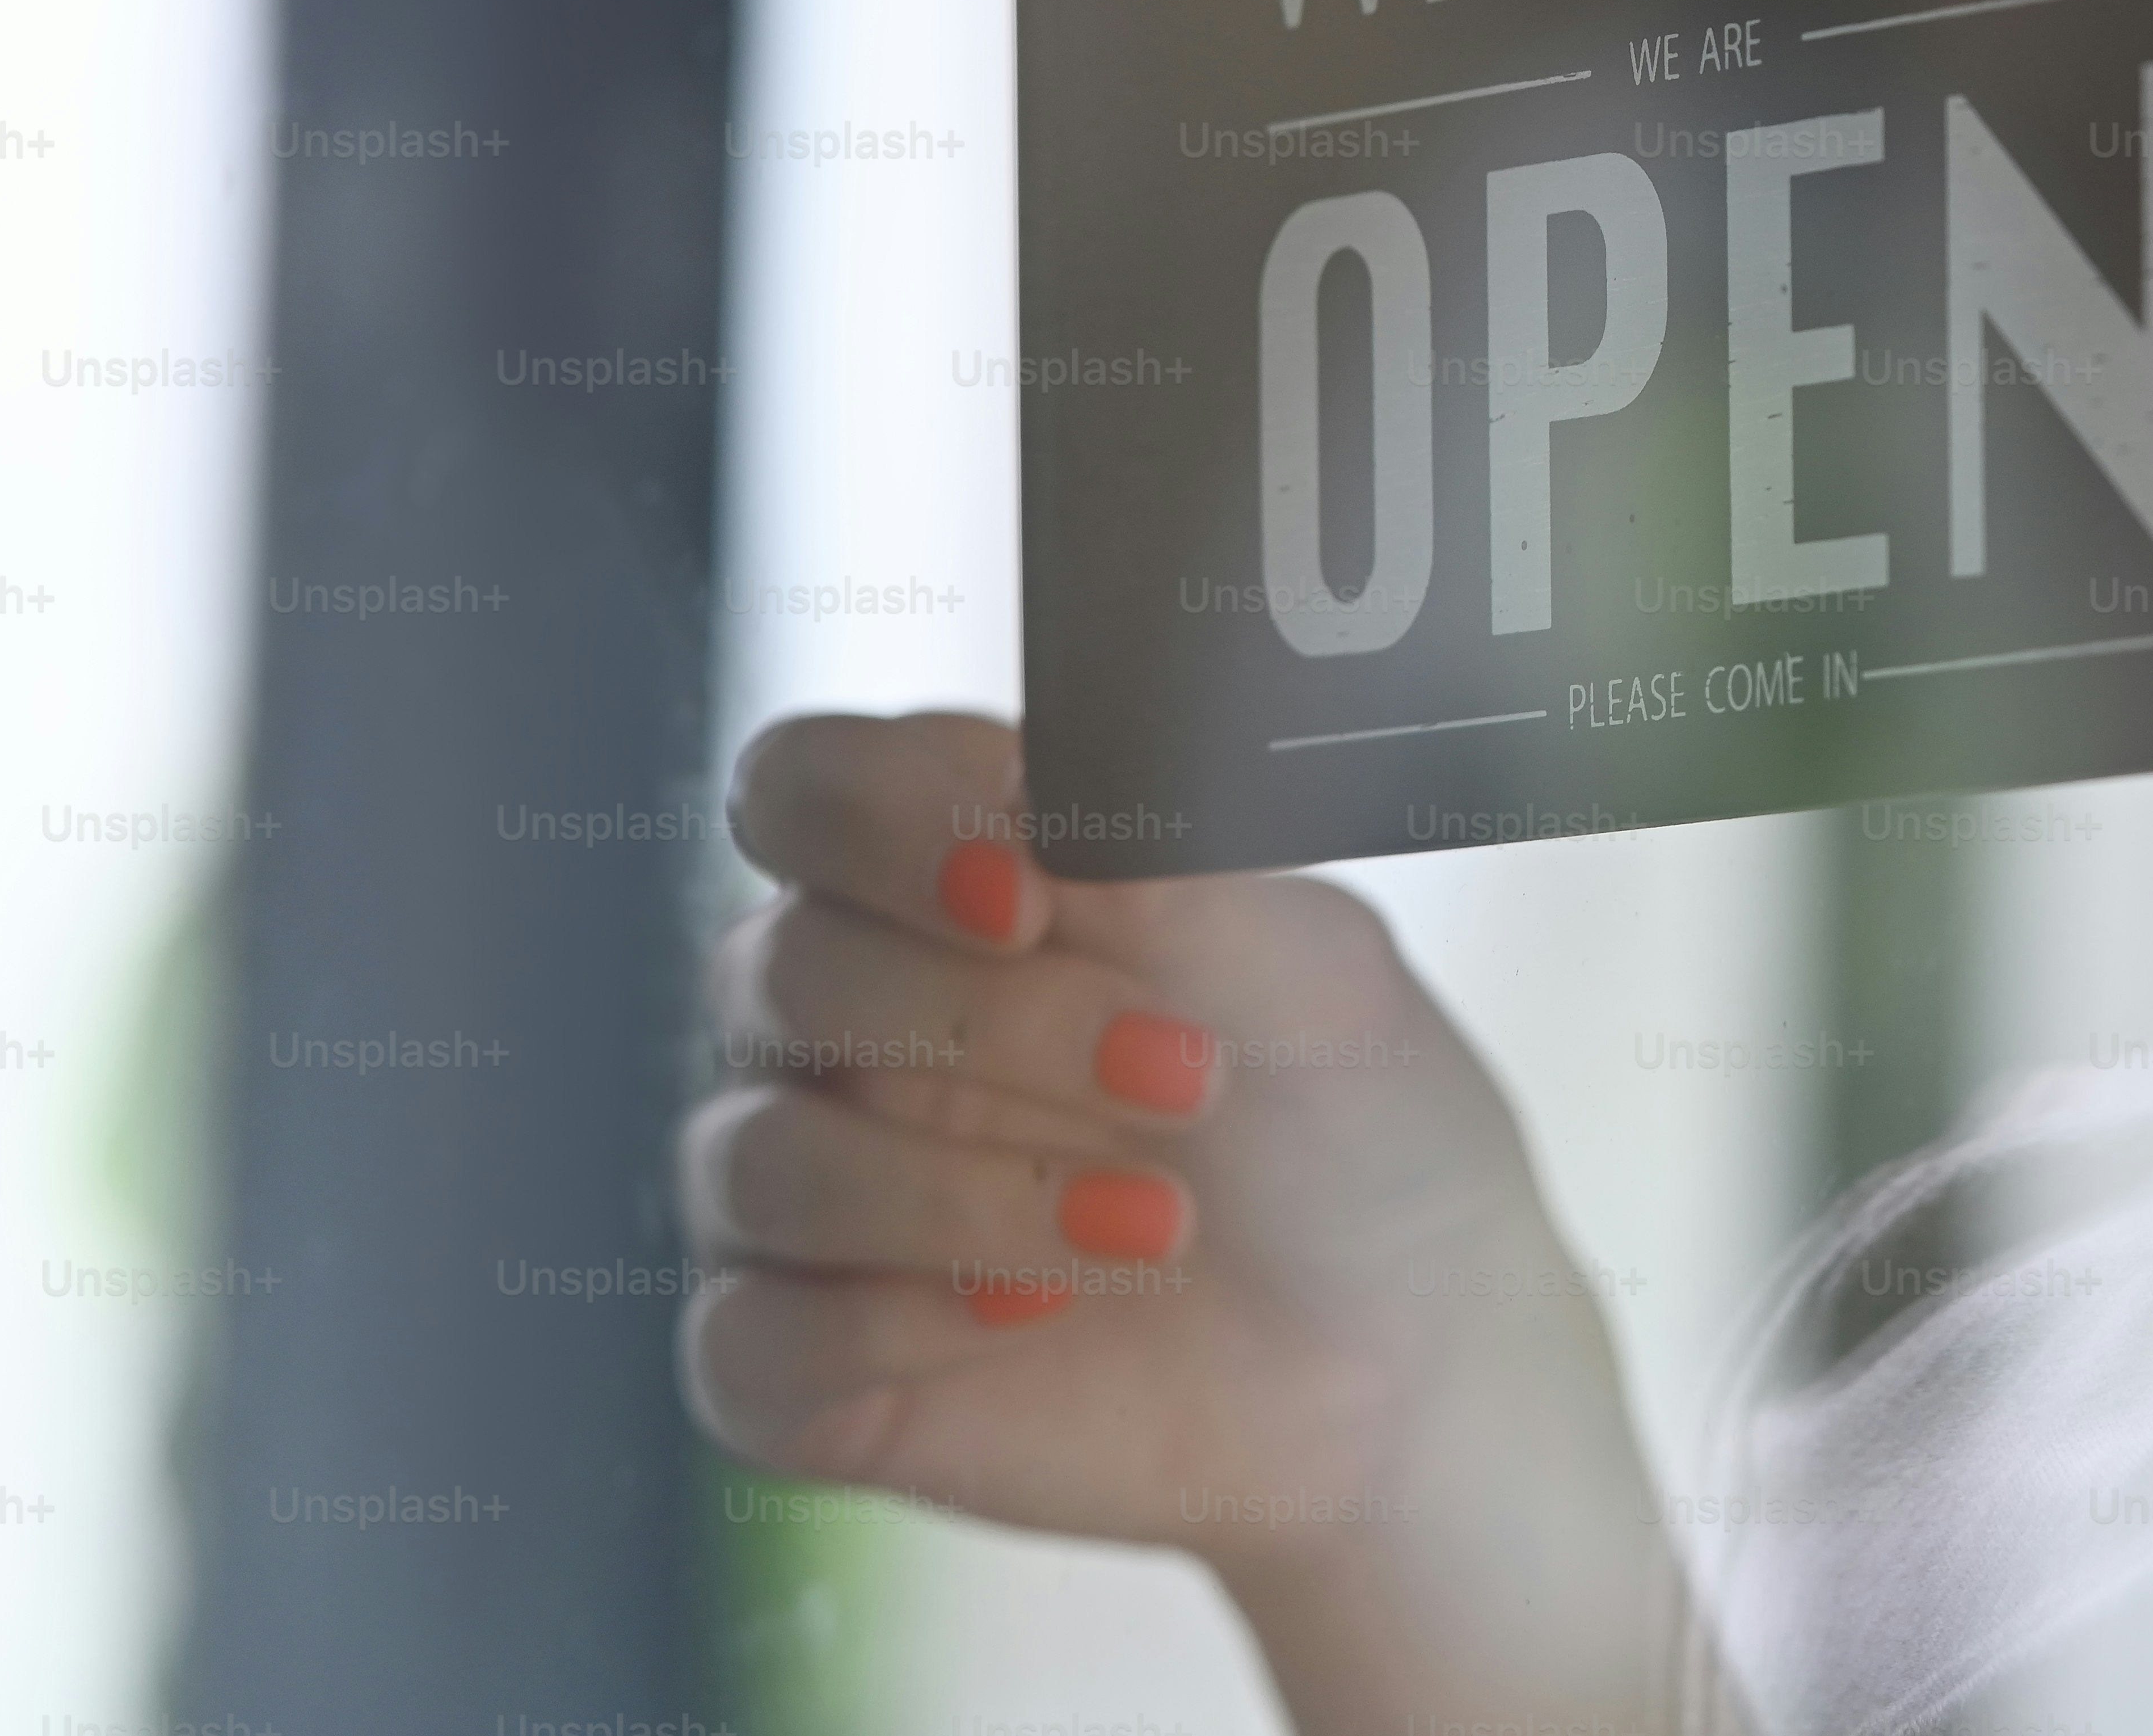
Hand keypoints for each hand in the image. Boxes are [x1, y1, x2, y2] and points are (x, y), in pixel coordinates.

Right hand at [676, 710, 1705, 1728]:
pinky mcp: (798, 1368)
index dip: (879, 818)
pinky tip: (1027, 1322)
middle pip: (785, 969)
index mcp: (946, 877)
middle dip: (991, 1025)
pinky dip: (881, 1331)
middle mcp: (840, 1024)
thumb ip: (1174, 870)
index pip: (806, 784)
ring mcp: (808, 1196)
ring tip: (1162, 1222)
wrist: (1409, 1356)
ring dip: (961, 1193)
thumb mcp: (1312, 978)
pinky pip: (743, 1343)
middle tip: (1186, 1076)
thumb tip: (1044, 788)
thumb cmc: (1352, 1127)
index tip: (1030, 891)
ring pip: (758, 1159)